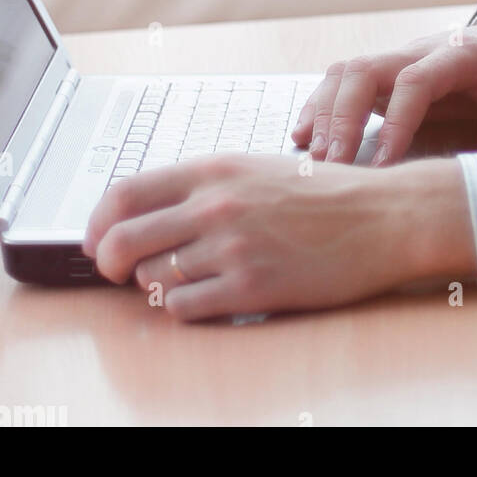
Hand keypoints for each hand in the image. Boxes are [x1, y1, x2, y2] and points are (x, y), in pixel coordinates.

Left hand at [82, 155, 476, 319]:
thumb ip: (203, 187)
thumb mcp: (257, 169)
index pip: (124, 192)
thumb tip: (145, 213)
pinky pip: (185, 308)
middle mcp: (216, 204)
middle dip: (110, 263)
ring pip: (152, 278)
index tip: (96, 240)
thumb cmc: (324, 194)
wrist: (380, 217)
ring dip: (156, 284)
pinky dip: (186, 307)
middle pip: (123, 240)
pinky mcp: (251, 287)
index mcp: (214, 168)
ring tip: (184, 278)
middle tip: (119, 272)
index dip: (97, 222)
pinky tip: (208, 295)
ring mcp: (231, 247)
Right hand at [290, 3, 476, 166]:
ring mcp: (397, 60)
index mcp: (460, 54)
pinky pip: (341, 83)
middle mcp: (419, 51)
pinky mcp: (385, 76)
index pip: (416, 78)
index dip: (396, 118)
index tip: (384, 162)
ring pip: (345, 72)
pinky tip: (303, 139)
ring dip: (324, 113)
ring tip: (314, 159)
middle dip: (342, 115)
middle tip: (332, 164)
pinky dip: (318, 108)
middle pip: (365, 69)